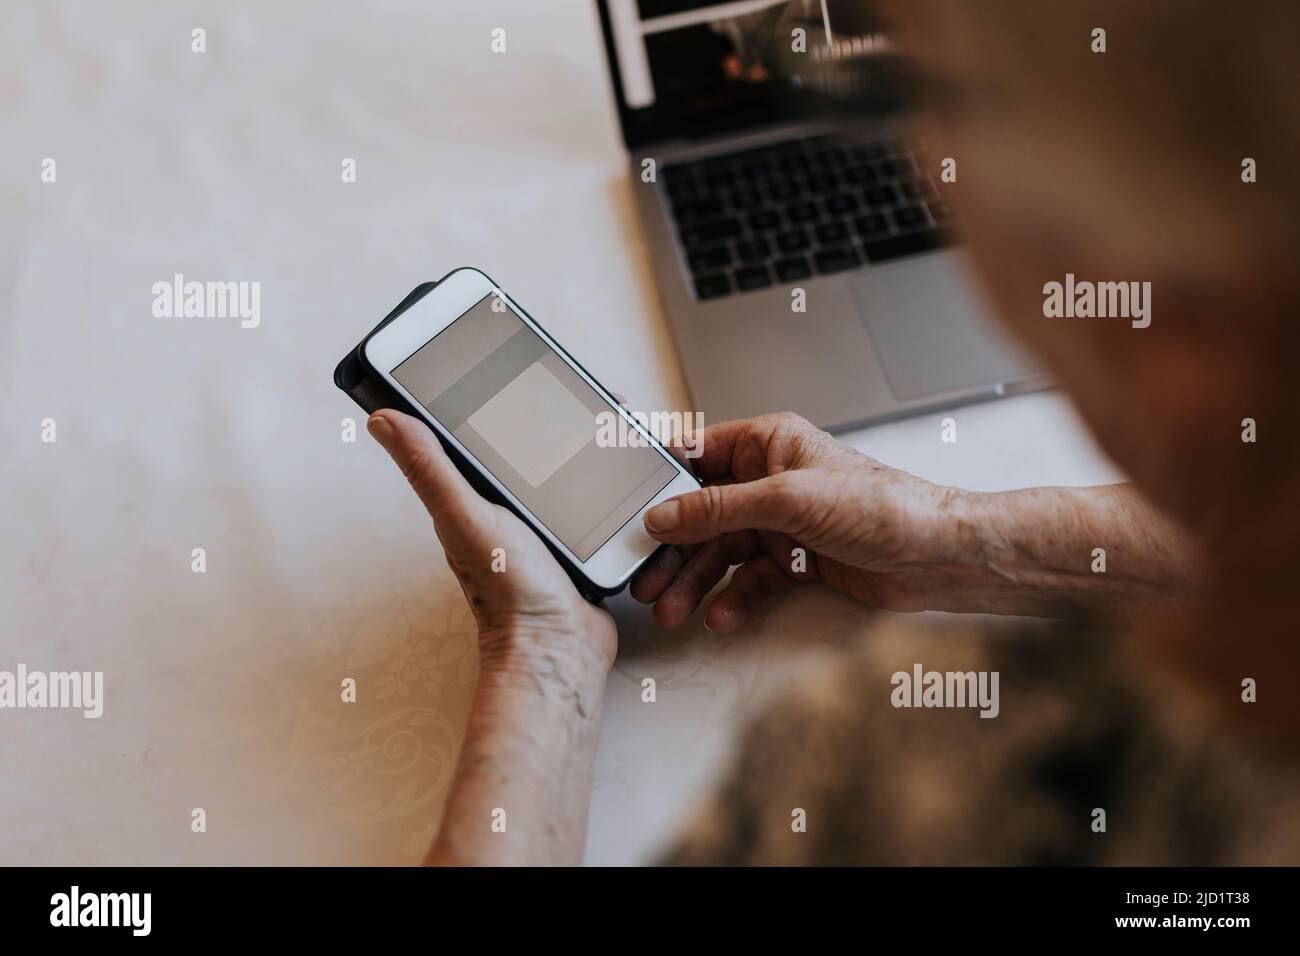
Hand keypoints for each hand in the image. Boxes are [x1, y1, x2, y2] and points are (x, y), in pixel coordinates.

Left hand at [367, 410, 616, 679]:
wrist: (560, 649)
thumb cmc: (509, 590)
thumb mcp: (466, 516)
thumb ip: (430, 468)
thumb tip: (382, 420)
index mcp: (476, 494)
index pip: (483, 430)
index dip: (498, 395)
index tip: (518, 363)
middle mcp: (508, 506)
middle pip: (535, 444)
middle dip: (560, 414)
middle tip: (586, 390)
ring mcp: (547, 523)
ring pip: (571, 468)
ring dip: (592, 444)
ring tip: (616, 419)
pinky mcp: (582, 540)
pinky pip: (598, 498)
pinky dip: (613, 480)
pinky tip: (631, 464)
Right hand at [633, 412, 970, 631]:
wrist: (936, 556)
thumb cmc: (883, 505)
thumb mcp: (788, 499)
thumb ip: (719, 507)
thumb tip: (665, 514)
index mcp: (767, 443)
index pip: (696, 454)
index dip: (659, 481)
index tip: (627, 509)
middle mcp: (769, 480)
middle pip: (701, 513)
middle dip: (672, 548)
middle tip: (644, 578)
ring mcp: (780, 522)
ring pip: (720, 552)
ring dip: (695, 581)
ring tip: (672, 608)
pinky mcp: (793, 560)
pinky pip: (748, 579)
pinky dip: (732, 598)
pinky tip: (719, 614)